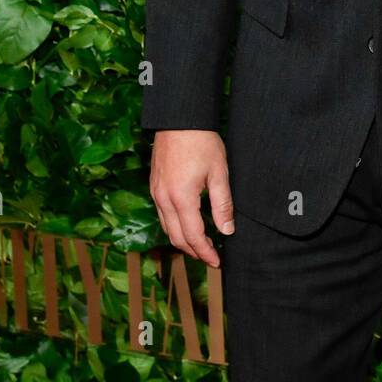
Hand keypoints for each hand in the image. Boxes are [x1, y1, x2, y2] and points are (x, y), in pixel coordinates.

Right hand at [149, 130, 234, 267]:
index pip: (193, 236)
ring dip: (182, 240)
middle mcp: (164, 199)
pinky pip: (162, 214)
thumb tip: (227, 230)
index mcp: (181, 198)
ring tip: (200, 245)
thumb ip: (222, 204)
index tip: (217, 261)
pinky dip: (174, 226)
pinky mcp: (154, 185)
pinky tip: (187, 224)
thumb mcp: (219, 172)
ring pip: (166, 227)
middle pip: (176, 237)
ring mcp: (156, 192)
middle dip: (193, 251)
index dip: (205, 252)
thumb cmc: (202, 142)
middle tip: (210, 257)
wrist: (179, 119)